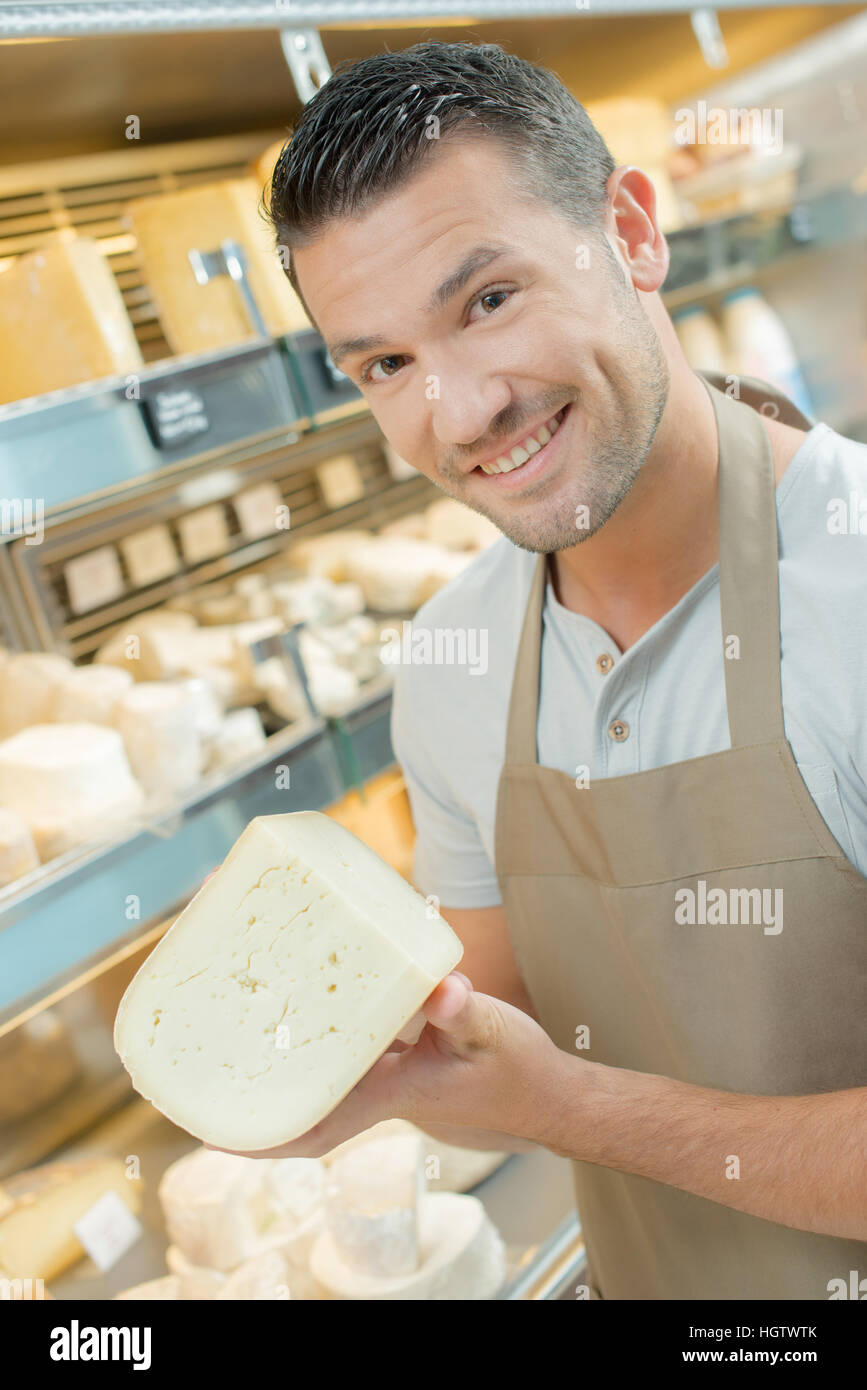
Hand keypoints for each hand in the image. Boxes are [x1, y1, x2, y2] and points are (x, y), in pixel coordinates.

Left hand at [206, 971, 566, 1159]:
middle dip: (249, 1079)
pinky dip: (317, 1018)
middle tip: (198, 1045)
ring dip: (278, 1043)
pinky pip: (341, 1040)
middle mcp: (373, 1087)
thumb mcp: (493, 1036)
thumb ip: (465, 1014)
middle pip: (297, 1092)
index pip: (312, 1128)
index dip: (259, 1138)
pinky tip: (303, 984)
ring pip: (316, 1065)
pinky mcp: (394, 1053)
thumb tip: (440, 993)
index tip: (209, 1136)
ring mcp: (381, 1072)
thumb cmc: (516, 1073)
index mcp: (387, 1096)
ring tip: (233, 1001)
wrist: (544, 1091)